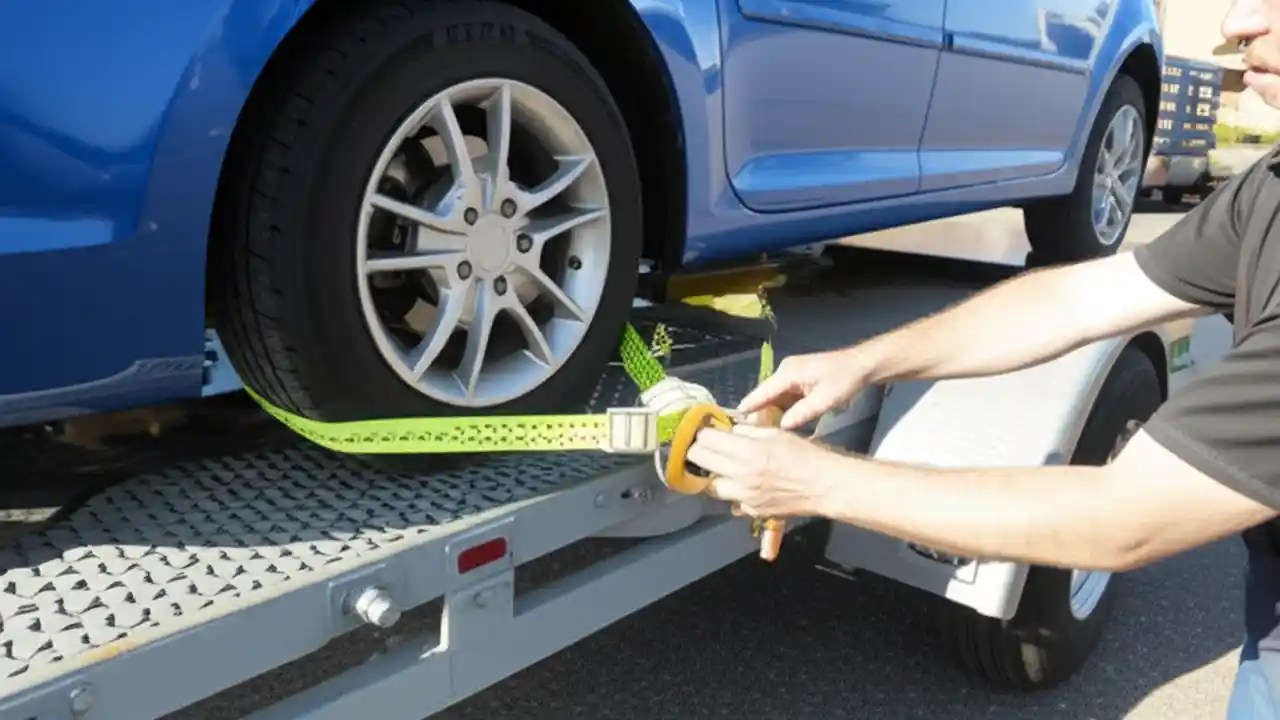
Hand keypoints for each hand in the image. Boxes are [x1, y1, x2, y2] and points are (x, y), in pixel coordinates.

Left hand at [687, 423, 838, 518]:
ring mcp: (744, 497)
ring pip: (710, 486)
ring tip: (718, 467)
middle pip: (701, 461)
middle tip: (703, 446)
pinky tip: (740, 484)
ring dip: (711, 474)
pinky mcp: (752, 511)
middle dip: (698, 450)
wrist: (825, 486)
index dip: (702, 433)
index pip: (707, 440)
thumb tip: (729, 430)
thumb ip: (748, 432)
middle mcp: (740, 476)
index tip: (704, 430)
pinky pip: (731, 501)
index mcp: (747, 452)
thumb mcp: (776, 434)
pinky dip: (732, 492)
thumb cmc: (806, 454)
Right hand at [737, 348, 876, 429]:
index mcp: (787, 373)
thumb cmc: (844, 380)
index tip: (732, 422)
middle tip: (748, 435)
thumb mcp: (825, 400)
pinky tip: (779, 425)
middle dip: (758, 414)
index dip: (748, 407)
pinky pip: (785, 397)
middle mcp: (785, 372)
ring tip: (760, 434)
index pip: (762, 393)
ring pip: (775, 398)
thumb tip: (781, 427)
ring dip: (770, 413)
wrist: (862, 365)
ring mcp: (792, 376)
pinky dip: (782, 410)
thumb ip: (801, 413)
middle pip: (765, 396)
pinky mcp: (799, 381)